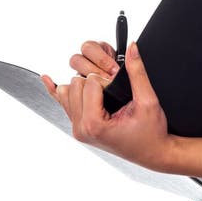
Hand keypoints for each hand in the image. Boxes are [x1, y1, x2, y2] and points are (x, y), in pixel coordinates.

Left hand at [40, 41, 173, 171]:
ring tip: (104, 94)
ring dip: (86, 85)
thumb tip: (132, 47)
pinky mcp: (79, 128)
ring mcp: (78, 129)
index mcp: (94, 125)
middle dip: (97, 82)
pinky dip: (55, 90)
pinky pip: (62, 103)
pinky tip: (47, 79)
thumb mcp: (148, 101)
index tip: (122, 92)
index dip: (109, 80)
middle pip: (76, 84)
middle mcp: (81, 128)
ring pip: (68, 90)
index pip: (91, 82)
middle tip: (116, 94)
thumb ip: (137, 72)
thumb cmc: (152, 132)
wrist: (153, 152)